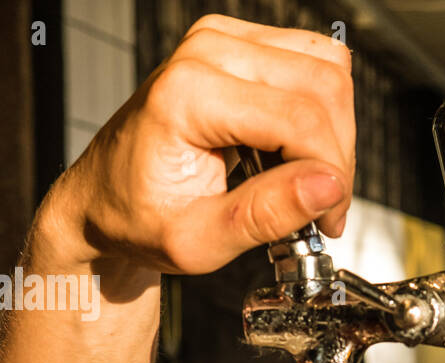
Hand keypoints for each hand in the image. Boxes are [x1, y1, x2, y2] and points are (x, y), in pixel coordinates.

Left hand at [38, 14, 354, 275]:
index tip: (329, 220)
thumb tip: (328, 188)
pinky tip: (301, 152)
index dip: (331, 175)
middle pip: (324, 88)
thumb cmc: (138, 217)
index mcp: (188, 93)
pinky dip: (324, 112)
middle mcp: (208, 51)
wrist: (106, 197)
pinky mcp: (242, 44)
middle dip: (338, 155)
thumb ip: (266, 213)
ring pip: (329, 70)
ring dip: (336, 133)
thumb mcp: (198, 240)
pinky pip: (314, 63)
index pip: (301, 119)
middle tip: (326, 208)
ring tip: (313, 182)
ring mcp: (225, 40)